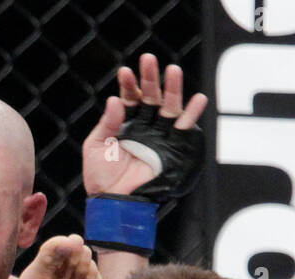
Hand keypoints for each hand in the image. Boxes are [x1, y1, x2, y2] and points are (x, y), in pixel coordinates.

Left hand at [82, 53, 207, 197]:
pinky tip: (198, 99)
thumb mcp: (97, 145)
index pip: (130, 97)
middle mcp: (145, 127)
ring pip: (169, 108)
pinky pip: (185, 129)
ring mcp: (160, 137)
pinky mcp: (173, 149)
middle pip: (152, 97)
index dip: (129, 84)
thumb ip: (107, 122)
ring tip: (173, 71)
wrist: (114, 203)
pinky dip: (192, 114)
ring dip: (173, 89)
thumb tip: (116, 99)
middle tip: (150, 60)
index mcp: (126, 124)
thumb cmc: (101, 177)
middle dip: (152, 78)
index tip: (125, 72)